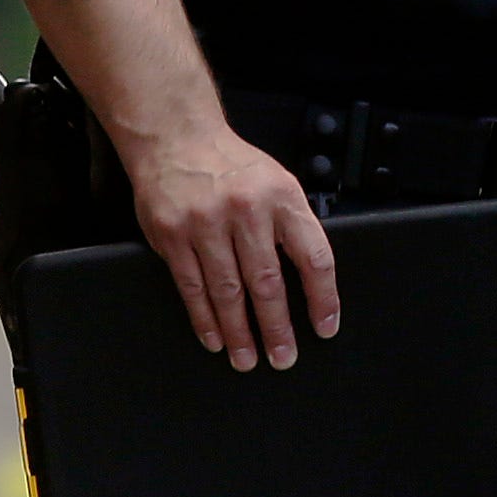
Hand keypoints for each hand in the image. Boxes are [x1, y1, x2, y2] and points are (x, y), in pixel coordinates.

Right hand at [123, 122, 338, 368]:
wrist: (175, 138)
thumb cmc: (231, 165)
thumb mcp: (278, 183)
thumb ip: (293, 225)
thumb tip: (312, 281)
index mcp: (281, 198)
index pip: (313, 256)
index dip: (323, 298)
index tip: (325, 328)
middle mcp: (245, 210)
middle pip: (267, 283)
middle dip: (276, 328)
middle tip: (283, 357)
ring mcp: (205, 223)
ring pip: (227, 292)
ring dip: (239, 332)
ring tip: (247, 358)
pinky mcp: (172, 234)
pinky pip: (192, 287)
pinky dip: (204, 318)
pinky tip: (214, 338)